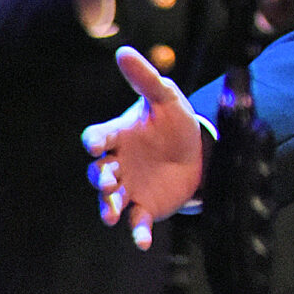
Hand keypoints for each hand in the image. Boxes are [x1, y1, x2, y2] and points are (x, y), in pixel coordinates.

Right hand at [82, 47, 203, 250]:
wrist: (197, 151)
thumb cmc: (174, 121)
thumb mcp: (166, 97)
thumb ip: (146, 78)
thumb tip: (124, 51)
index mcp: (119, 136)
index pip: (99, 138)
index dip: (96, 140)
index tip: (96, 143)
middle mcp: (118, 164)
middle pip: (99, 173)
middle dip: (101, 177)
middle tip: (110, 180)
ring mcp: (130, 187)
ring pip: (111, 201)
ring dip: (109, 207)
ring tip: (111, 214)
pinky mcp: (145, 207)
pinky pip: (137, 221)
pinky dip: (137, 232)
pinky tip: (141, 242)